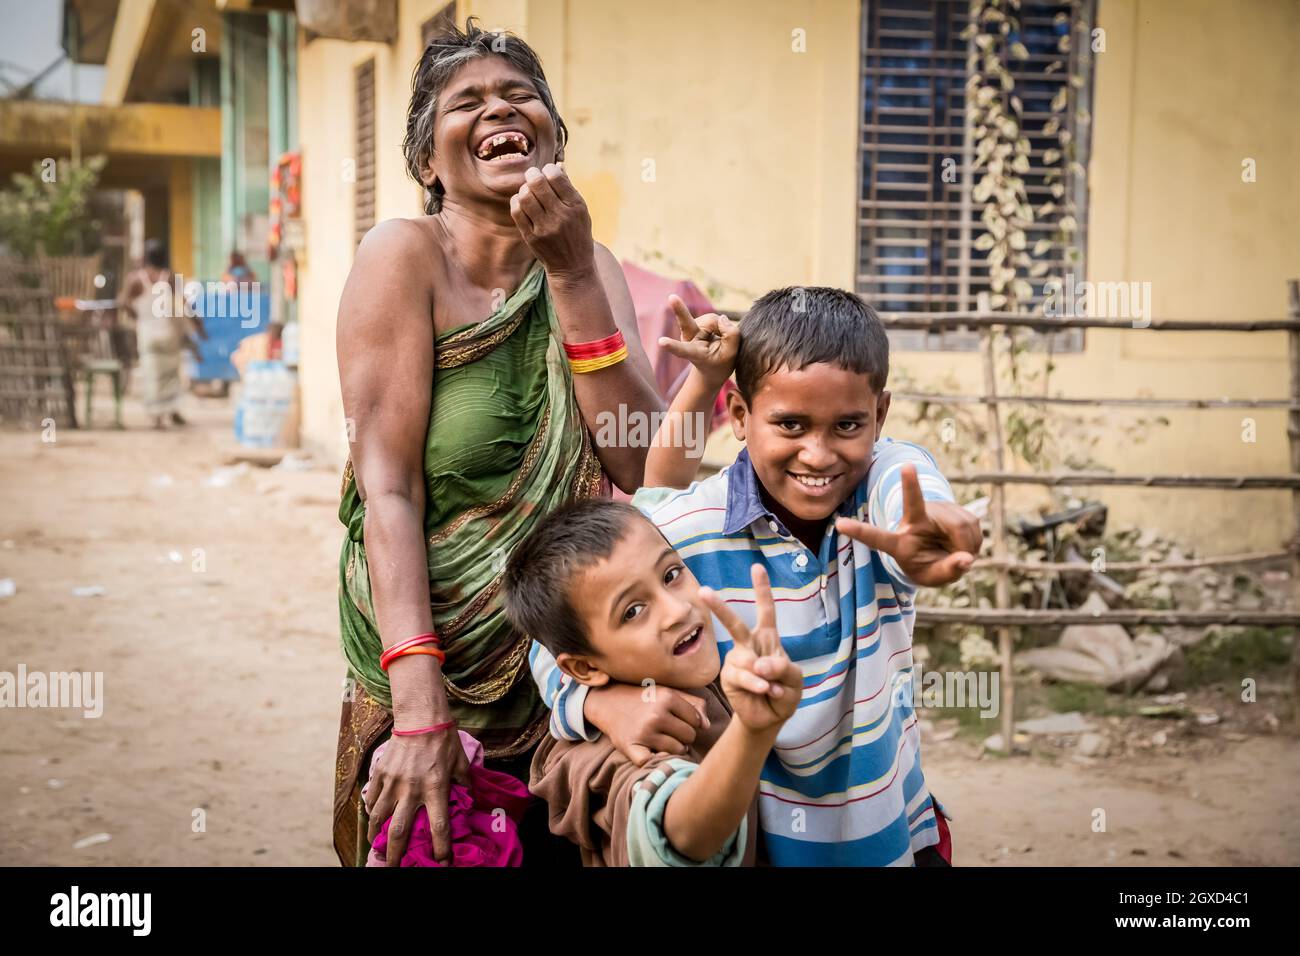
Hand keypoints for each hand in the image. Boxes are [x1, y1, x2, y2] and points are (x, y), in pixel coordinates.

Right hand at [362, 725, 469, 865]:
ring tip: (377, 847)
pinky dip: (371, 812)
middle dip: (396, 854)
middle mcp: (411, 789)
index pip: (438, 826)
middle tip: (394, 867)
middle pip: (399, 831)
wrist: (420, 717)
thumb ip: (464, 784)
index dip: (440, 848)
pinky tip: (373, 819)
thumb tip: (469, 799)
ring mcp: (393, 782)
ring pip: (378, 817)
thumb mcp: (461, 763)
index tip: (442, 862)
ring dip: (376, 836)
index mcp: (435, 788)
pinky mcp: (380, 773)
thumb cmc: (444, 740)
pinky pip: (372, 799)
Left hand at [509, 163, 594, 279]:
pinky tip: (522, 203)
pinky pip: (517, 211)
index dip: (549, 169)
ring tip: (528, 191)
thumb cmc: (577, 234)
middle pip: (537, 184)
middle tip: (533, 176)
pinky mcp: (531, 237)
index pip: (556, 177)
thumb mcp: (581, 211)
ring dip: (524, 189)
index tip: (548, 172)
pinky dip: (517, 202)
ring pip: (525, 196)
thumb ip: (569, 189)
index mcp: (576, 207)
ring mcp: (544, 228)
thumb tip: (556, 166)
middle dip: (533, 175)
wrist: (572, 267)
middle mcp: (561, 216)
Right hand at [583, 682, 710, 766]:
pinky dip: (656, 761)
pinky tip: (654, 752)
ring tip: (664, 740)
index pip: (697, 721)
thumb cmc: (644, 698)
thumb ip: (693, 704)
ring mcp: (644, 733)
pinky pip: (654, 763)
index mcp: (667, 698)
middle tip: (671, 731)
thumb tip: (707, 726)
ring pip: (678, 751)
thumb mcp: (668, 692)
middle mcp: (656, 715)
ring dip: (674, 748)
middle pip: (690, 737)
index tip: (680, 721)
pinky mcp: (631, 748)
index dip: (691, 723)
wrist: (608, 702)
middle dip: (684, 736)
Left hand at [657, 296, 738, 390]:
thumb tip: (722, 317)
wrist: (713, 366)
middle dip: (679, 309)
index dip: (673, 346)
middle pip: (686, 321)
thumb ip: (731, 336)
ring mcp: (692, 328)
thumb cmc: (720, 364)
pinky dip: (721, 325)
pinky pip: (715, 318)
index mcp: (694, 353)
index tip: (661, 342)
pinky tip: (718, 334)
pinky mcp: (698, 321)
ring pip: (713, 319)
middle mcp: (689, 339)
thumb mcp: (730, 355)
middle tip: (671, 297)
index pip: (682, 350)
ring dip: (721, 328)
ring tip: (720, 341)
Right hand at [701, 565, 800, 732]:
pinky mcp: (729, 677)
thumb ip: (782, 668)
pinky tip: (765, 691)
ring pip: (746, 660)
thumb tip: (760, 664)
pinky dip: (756, 685)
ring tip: (772, 689)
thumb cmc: (784, 693)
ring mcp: (737, 661)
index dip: (761, 589)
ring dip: (763, 676)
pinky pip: (742, 676)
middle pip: (734, 623)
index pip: (765, 610)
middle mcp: (749, 645)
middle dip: (718, 607)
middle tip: (703, 591)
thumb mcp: (795, 680)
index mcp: (768, 639)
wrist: (769, 719)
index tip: (757, 567)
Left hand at [834, 464, 981, 586]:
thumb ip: (948, 571)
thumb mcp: (934, 577)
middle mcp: (912, 522)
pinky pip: (973, 524)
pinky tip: (965, 545)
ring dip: (968, 545)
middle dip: (915, 489)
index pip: (877, 538)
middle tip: (918, 485)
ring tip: (959, 554)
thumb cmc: (930, 566)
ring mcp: (933, 512)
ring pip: (959, 526)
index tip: (839, 524)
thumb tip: (967, 559)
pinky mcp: (953, 508)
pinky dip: (974, 540)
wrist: (943, 552)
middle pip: (915, 505)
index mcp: (898, 543)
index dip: (860, 532)